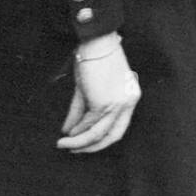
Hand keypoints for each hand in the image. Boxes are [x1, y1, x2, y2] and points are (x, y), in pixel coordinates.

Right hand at [57, 33, 140, 153]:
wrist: (97, 43)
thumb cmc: (95, 60)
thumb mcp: (89, 88)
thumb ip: (82, 110)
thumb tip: (69, 131)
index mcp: (131, 97)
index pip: (120, 127)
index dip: (103, 139)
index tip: (87, 145)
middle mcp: (128, 103)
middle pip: (112, 135)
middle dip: (92, 147)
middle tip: (74, 152)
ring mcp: (118, 104)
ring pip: (97, 133)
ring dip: (79, 143)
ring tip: (64, 145)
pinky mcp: (104, 103)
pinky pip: (88, 124)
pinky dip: (76, 131)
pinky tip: (67, 134)